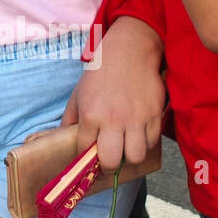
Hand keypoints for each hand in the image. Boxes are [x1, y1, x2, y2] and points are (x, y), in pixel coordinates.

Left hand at [61, 16, 163, 172]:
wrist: (129, 51)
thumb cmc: (101, 72)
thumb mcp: (78, 93)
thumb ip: (70, 119)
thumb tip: (64, 138)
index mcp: (91, 115)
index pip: (86, 150)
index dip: (86, 155)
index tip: (89, 155)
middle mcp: (113, 120)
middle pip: (111, 162)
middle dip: (108, 166)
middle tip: (108, 160)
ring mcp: (136, 119)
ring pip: (135, 157)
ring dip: (129, 155)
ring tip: (124, 146)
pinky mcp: (154, 115)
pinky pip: (151, 142)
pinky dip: (144, 142)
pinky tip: (137, 133)